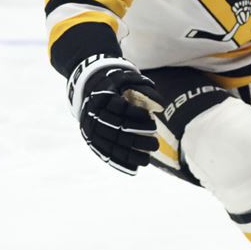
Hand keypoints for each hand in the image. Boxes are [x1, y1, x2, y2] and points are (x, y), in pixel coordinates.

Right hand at [68, 55, 159, 174]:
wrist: (91, 88)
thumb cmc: (117, 84)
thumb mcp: (128, 80)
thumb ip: (145, 89)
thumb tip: (161, 105)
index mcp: (102, 95)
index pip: (120, 107)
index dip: (136, 115)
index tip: (151, 120)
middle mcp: (93, 113)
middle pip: (116, 129)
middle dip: (137, 139)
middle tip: (155, 144)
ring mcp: (90, 129)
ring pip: (110, 144)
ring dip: (130, 154)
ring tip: (148, 160)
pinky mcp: (90, 140)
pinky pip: (104, 154)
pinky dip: (119, 163)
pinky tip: (134, 169)